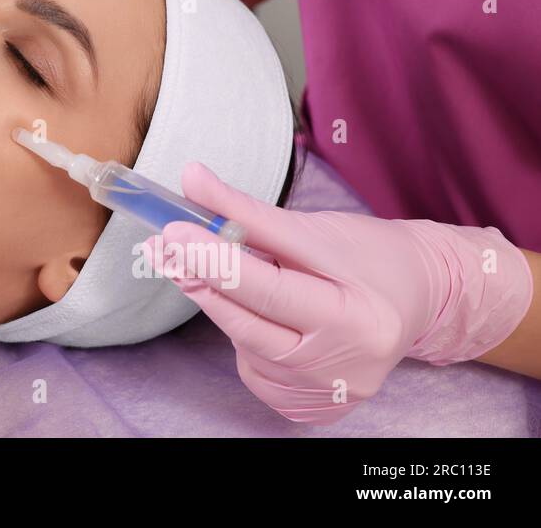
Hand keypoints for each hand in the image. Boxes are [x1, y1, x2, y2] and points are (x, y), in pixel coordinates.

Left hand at [139, 162, 533, 423]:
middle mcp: (347, 368)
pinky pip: (255, 370)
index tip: (174, 232)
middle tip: (165, 248)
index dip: (216, 260)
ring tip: (230, 276)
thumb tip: (190, 178)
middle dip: (201, 281)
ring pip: (246, 347)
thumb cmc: (370, 256)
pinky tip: (259, 315)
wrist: (421, 298)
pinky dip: (246, 337)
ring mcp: (329, 393)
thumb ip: (247, 211)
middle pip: (250, 324)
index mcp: (358, 318)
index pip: (270, 288)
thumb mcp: (316, 227)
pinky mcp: (315, 408)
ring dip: (225, 307)